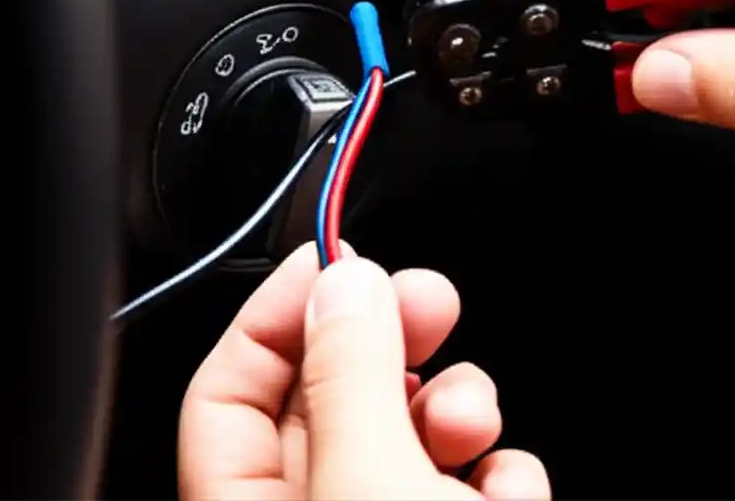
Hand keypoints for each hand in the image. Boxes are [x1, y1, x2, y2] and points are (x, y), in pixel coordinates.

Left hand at [178, 242, 549, 499]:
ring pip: (408, 435)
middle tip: (430, 302)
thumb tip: (345, 284)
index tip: (341, 257)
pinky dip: (497, 474)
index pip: (227, 387)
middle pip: (333, 398)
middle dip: (389, 343)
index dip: (280, 309)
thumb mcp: (370, 480)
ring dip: (456, 409)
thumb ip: (352, 375)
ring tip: (471, 420)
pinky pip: (467, 481)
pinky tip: (506, 489)